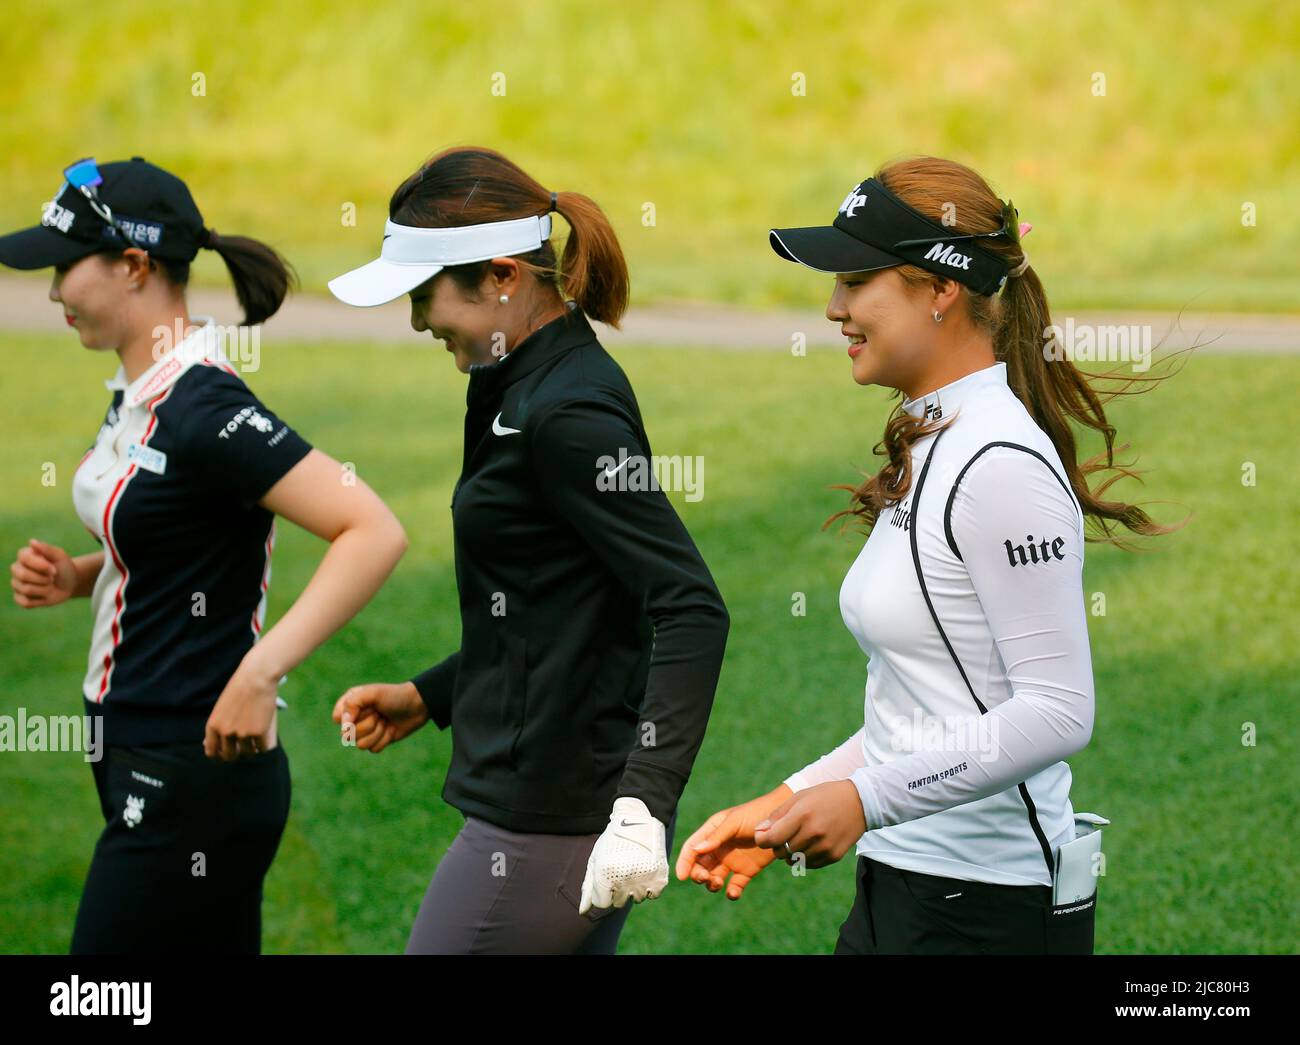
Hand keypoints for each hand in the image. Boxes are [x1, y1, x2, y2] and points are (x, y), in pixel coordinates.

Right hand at [11, 539, 75, 607]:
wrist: (70, 584)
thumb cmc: (64, 567)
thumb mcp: (60, 556)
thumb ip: (46, 549)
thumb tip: (31, 542)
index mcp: (24, 556)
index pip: (24, 559)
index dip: (42, 566)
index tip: (54, 569)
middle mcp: (17, 569)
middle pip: (23, 576)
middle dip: (44, 579)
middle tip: (52, 578)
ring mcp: (16, 584)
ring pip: (26, 590)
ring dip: (45, 589)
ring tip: (50, 585)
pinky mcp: (19, 598)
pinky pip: (25, 602)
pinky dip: (40, 600)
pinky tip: (44, 595)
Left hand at [204, 656, 279, 760]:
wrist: (257, 677)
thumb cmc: (240, 689)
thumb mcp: (222, 708)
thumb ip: (218, 727)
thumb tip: (210, 746)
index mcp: (213, 726)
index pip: (212, 751)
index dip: (220, 754)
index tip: (228, 751)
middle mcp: (225, 732)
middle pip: (229, 755)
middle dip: (237, 753)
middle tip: (244, 746)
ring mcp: (242, 734)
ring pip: (248, 752)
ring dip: (253, 747)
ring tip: (257, 736)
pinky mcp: (258, 733)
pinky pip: (262, 748)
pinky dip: (265, 744)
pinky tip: (266, 736)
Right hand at [332, 681, 427, 752]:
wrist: (418, 706)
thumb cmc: (394, 696)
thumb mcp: (373, 693)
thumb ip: (353, 703)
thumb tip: (343, 725)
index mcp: (351, 703)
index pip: (338, 718)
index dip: (350, 718)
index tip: (366, 708)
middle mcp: (355, 717)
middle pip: (348, 735)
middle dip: (368, 724)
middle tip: (379, 713)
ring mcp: (366, 730)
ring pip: (360, 745)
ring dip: (377, 733)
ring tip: (385, 721)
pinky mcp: (376, 740)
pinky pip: (373, 749)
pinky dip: (384, 740)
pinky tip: (391, 729)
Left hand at [579, 797, 668, 913]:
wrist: (637, 819)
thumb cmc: (612, 841)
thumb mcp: (596, 860)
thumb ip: (588, 887)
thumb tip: (583, 912)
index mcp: (605, 875)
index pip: (602, 903)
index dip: (604, 890)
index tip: (608, 875)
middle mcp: (624, 880)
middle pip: (619, 903)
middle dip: (618, 890)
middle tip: (622, 868)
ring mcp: (643, 878)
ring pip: (636, 899)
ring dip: (634, 888)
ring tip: (634, 866)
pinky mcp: (659, 876)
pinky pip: (652, 894)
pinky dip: (649, 886)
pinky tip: (645, 870)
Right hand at [675, 783, 792, 899]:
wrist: (782, 821)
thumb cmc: (755, 814)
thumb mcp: (733, 821)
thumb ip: (716, 836)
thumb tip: (697, 850)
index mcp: (712, 833)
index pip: (692, 848)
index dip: (684, 862)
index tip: (681, 876)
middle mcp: (719, 849)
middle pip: (700, 867)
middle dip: (698, 875)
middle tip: (705, 878)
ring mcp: (732, 861)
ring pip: (714, 879)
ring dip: (712, 884)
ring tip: (718, 883)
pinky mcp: (746, 872)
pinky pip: (734, 886)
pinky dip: (731, 893)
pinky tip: (733, 893)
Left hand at [752, 780, 866, 869]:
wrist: (860, 802)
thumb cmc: (824, 797)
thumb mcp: (799, 797)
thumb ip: (777, 815)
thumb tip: (758, 832)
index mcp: (802, 815)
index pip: (772, 838)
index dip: (762, 840)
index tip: (763, 837)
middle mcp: (813, 832)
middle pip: (781, 852)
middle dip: (776, 846)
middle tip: (783, 836)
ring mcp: (825, 846)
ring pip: (794, 861)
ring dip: (790, 853)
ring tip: (798, 839)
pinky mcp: (833, 856)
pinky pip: (809, 864)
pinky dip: (804, 858)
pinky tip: (810, 844)